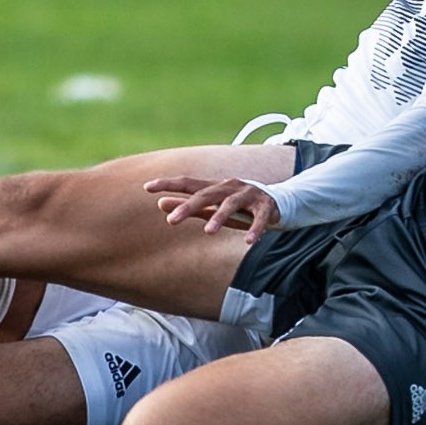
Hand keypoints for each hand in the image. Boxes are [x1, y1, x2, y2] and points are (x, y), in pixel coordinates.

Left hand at [144, 175, 281, 245]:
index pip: (187, 183)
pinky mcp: (267, 206)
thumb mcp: (212, 208)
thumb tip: (160, 204)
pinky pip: (260, 218)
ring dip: (220, 217)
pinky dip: (255, 229)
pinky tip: (249, 241)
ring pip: (231, 204)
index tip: (147, 187)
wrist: (278, 203)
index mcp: (214, 187)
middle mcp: (229, 187)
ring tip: (208, 232)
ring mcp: (248, 195)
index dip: (168, 184)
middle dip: (188, 206)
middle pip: (206, 194)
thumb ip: (188, 207)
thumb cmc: (238, 207)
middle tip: (171, 221)